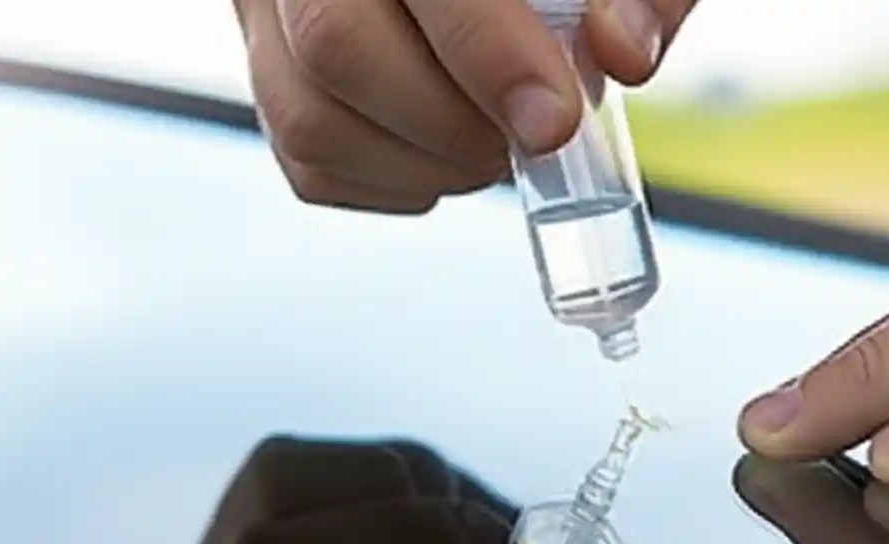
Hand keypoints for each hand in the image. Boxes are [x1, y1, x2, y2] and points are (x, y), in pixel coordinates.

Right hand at [233, 0, 696, 211]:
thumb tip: (626, 53)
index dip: (487, 52)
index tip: (556, 120)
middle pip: (334, 45)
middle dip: (455, 125)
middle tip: (537, 135)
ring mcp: (262, 14)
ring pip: (311, 121)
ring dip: (430, 165)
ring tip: (499, 141)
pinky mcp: (266, 74)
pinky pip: (311, 164)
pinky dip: (400, 182)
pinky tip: (452, 148)